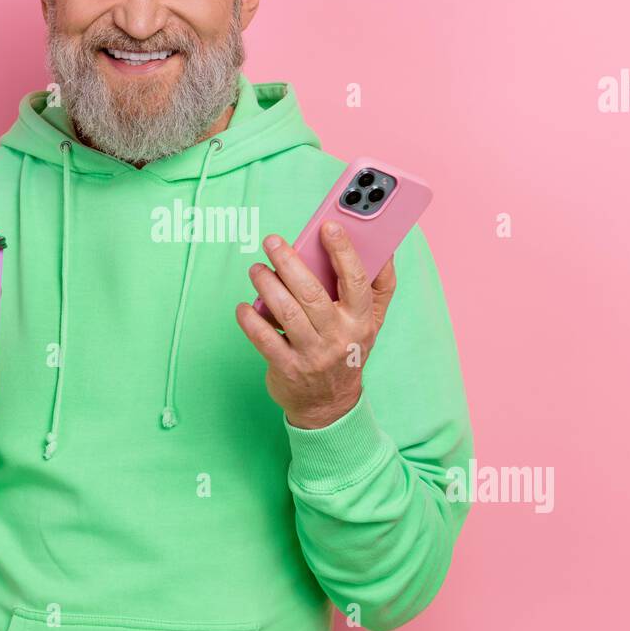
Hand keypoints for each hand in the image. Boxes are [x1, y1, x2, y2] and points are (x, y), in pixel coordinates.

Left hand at [235, 221, 397, 428]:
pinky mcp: (287, 368)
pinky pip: (264, 339)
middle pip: (312, 293)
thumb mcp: (372, 321)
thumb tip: (384, 247)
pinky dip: (251, 319)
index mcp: (361, 320)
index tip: (328, 226)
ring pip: (286, 312)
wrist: (330, 404)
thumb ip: (380, 285)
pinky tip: (245, 306)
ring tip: (256, 269)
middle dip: (289, 262)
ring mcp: (312, 354)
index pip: (356, 280)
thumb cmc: (348, 350)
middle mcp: (339, 336)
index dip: (344, 250)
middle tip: (273, 242)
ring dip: (267, 285)